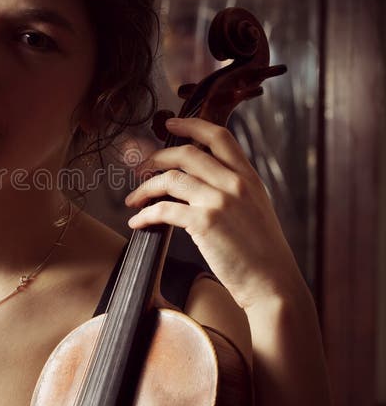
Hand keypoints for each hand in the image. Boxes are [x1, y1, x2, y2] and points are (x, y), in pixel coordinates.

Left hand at [124, 116, 304, 311]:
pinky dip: (145, 214)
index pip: (218, 136)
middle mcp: (234, 183)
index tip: (171, 124)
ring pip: (170, 179)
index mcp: (248, 177)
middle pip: (186, 153)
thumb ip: (234, 188)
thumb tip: (203, 180)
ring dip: (144, 188)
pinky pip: (164, 209)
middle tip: (140, 168)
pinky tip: (137, 222)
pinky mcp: (205, 223)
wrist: (272, 282)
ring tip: (133, 199)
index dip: (191, 125)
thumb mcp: (256, 208)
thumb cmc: (262, 252)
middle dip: (156, 157)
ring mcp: (220, 201)